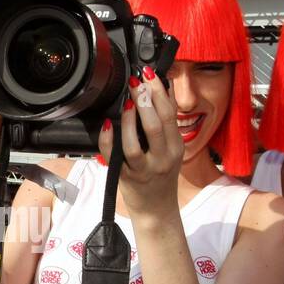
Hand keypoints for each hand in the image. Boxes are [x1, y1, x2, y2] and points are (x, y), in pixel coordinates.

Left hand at [99, 67, 183, 215]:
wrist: (157, 210)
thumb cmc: (161, 176)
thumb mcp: (171, 149)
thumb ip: (166, 123)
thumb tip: (161, 90)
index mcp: (176, 146)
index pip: (170, 113)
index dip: (160, 90)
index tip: (149, 74)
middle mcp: (163, 157)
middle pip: (157, 124)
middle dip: (146, 99)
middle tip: (136, 83)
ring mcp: (145, 169)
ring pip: (136, 143)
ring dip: (130, 120)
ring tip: (126, 104)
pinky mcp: (127, 178)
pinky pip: (116, 157)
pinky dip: (109, 140)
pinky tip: (107, 125)